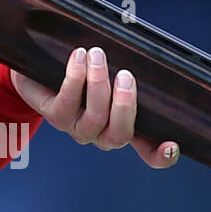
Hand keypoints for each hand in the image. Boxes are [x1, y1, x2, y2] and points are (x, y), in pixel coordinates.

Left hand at [9, 47, 178, 168]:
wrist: (38, 70)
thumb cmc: (81, 77)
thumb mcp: (109, 79)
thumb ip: (127, 78)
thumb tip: (151, 57)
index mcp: (121, 127)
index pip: (147, 151)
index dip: (160, 155)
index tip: (171, 145)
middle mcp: (100, 134)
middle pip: (120, 133)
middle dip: (125, 104)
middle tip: (125, 74)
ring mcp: (76, 128)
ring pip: (95, 117)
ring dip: (98, 84)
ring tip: (97, 55)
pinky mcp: (54, 116)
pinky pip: (68, 101)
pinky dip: (75, 77)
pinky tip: (78, 57)